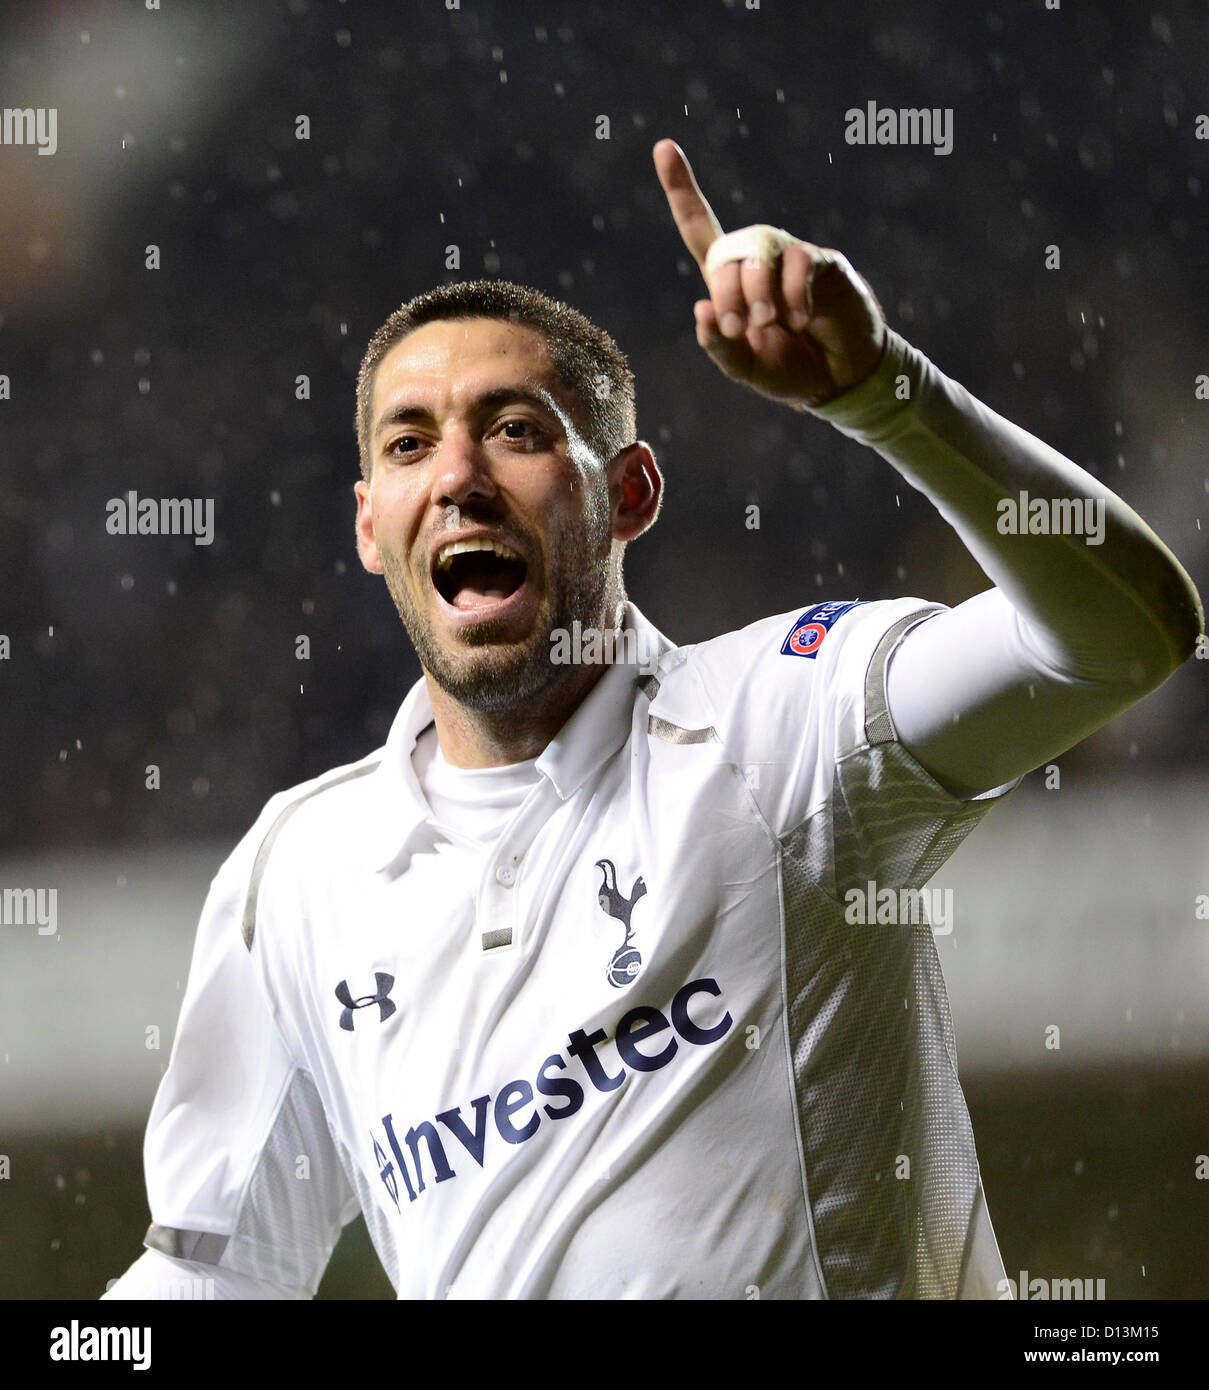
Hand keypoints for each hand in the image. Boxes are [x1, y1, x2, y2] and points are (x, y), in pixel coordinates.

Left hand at [653, 139, 887, 409]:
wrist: (841, 379)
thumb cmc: (790, 369)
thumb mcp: (746, 368)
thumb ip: (719, 346)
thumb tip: (700, 308)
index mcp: (731, 282)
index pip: (700, 230)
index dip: (682, 191)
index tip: (663, 147)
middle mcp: (758, 261)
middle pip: (727, 251)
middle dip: (726, 290)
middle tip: (737, 327)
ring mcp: (791, 258)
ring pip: (760, 250)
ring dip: (757, 289)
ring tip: (769, 322)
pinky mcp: (824, 263)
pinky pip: (800, 261)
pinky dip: (793, 292)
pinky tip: (800, 320)